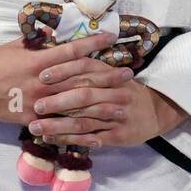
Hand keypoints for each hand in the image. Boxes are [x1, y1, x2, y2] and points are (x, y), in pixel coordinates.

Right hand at [0, 31, 126, 125]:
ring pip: (75, 104)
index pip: (72, 51)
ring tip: (123, 102)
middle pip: (81, 79)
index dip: (93, 44)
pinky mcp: (33, 121)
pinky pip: (61, 127)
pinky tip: (99, 134)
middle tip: (129, 73)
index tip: (112, 39)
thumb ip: (38, 43)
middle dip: (107, 76)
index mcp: (37, 60)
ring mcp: (38, 104)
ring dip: (102, 103)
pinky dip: (81, 131)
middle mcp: (41, 82)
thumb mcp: (15, 46)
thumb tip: (57, 34)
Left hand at [27, 60, 182, 148]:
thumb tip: (51, 51)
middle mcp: (114, 93)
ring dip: (58, 124)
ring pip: (84, 120)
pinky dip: (69, 138)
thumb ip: (84, 66)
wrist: (154, 110)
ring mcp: (117, 115)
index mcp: (109, 74)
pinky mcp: (119, 135)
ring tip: (36, 127)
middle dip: (58, 101)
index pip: (85, 69)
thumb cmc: (121, 89)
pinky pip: (90, 137)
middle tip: (36, 105)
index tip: (42, 75)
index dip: (63, 71)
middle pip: (84, 95)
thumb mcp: (108, 72)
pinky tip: (51, 138)